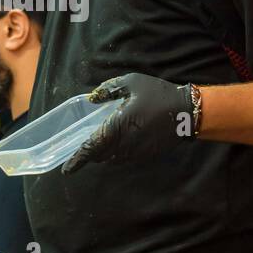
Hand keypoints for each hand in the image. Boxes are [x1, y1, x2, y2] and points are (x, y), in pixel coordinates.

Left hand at [61, 73, 197, 173]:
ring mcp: (136, 152)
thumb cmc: (157, 94)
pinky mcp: (145, 155)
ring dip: (104, 152)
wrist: (186, 112)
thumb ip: (109, 89)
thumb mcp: (132, 82)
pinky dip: (118, 152)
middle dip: (90, 153)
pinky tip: (122, 139)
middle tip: (84, 146)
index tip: (66, 170)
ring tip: (102, 140)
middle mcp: (124, 143)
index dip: (78, 159)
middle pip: (99, 156)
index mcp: (118, 126)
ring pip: (112, 158)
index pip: (92, 147)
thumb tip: (92, 98)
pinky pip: (125, 158)